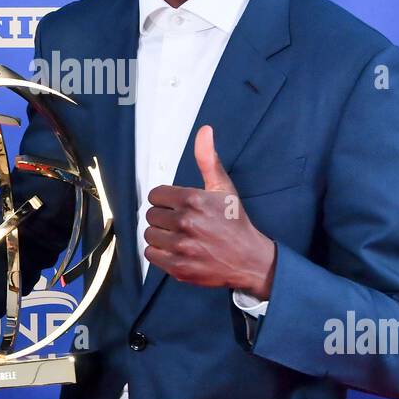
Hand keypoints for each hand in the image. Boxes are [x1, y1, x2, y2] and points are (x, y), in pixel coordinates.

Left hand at [143, 125, 276, 296]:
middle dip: (163, 217)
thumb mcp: (223, 188)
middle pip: (151, 215)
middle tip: (179, 222)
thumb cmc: (234, 222)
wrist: (248, 259)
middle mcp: (186, 223)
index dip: (165, 199)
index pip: (156, 195)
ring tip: (178, 236)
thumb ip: (208, 159)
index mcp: (194, 200)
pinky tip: (175, 249)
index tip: (177, 205)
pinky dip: (159, 252)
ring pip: (149, 235)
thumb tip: (204, 131)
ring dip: (160, 235)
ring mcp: (181, 247)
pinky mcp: (178, 267)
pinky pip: (151, 254)